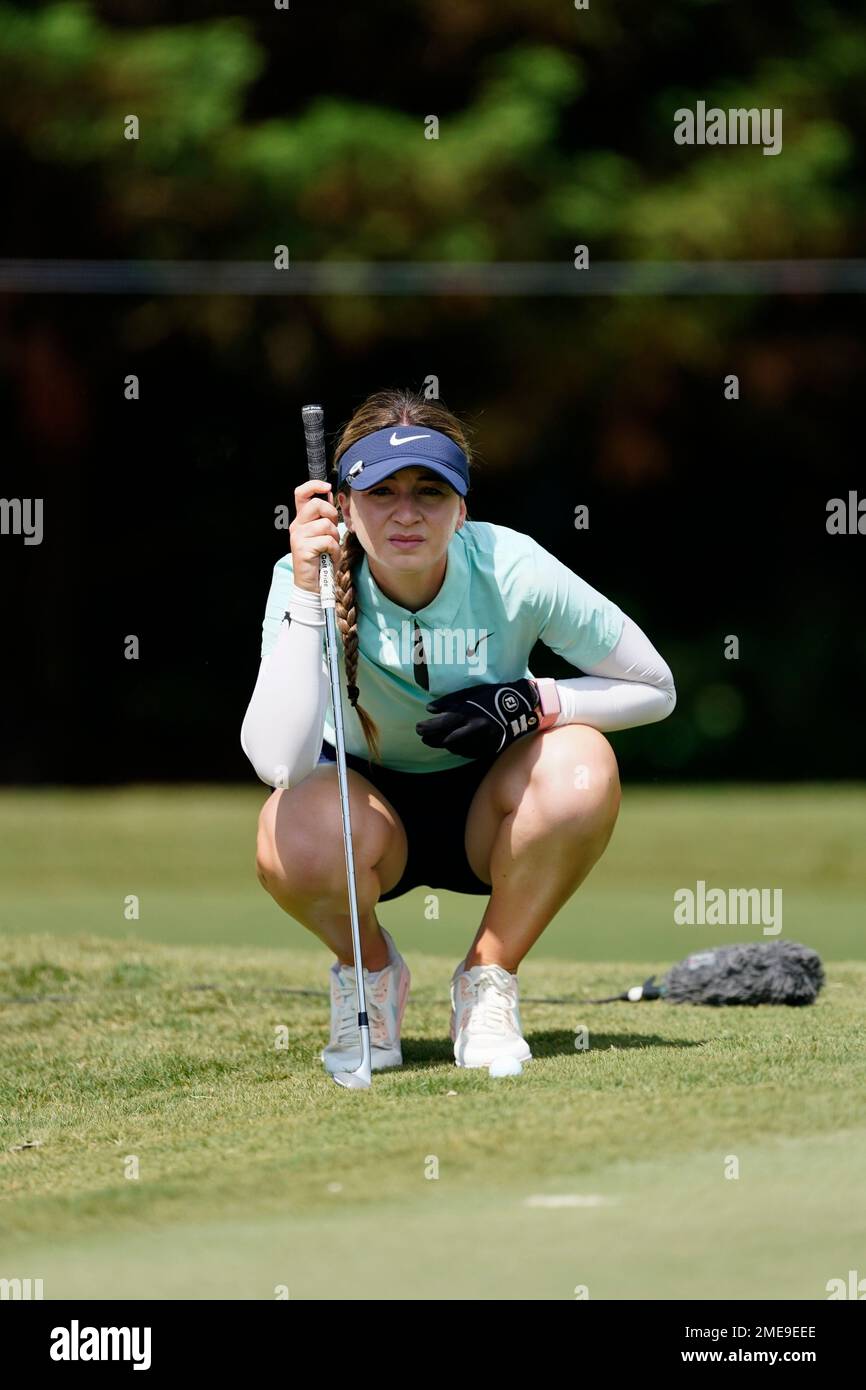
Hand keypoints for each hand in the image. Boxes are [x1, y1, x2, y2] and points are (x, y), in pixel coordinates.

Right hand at [289, 479, 341, 592]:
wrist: (314, 585)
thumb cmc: (322, 560)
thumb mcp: (325, 535)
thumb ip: (325, 516)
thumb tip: (329, 494)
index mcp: (301, 520)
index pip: (301, 493)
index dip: (314, 485)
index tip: (327, 487)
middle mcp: (297, 526)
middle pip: (317, 505)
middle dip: (331, 515)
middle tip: (332, 531)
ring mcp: (298, 537)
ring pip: (325, 525)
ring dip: (334, 538)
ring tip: (330, 549)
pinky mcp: (302, 548)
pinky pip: (327, 541)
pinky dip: (334, 550)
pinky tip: (328, 557)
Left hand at [415, 678, 541, 758]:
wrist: (519, 706)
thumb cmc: (492, 696)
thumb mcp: (471, 692)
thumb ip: (450, 701)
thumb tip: (429, 709)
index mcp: (468, 714)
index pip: (441, 724)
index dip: (427, 727)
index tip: (418, 728)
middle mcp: (474, 730)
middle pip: (446, 739)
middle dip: (432, 739)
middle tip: (423, 737)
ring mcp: (482, 741)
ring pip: (456, 748)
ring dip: (444, 745)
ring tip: (436, 741)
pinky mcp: (488, 748)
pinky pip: (468, 753)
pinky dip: (458, 749)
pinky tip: (453, 745)